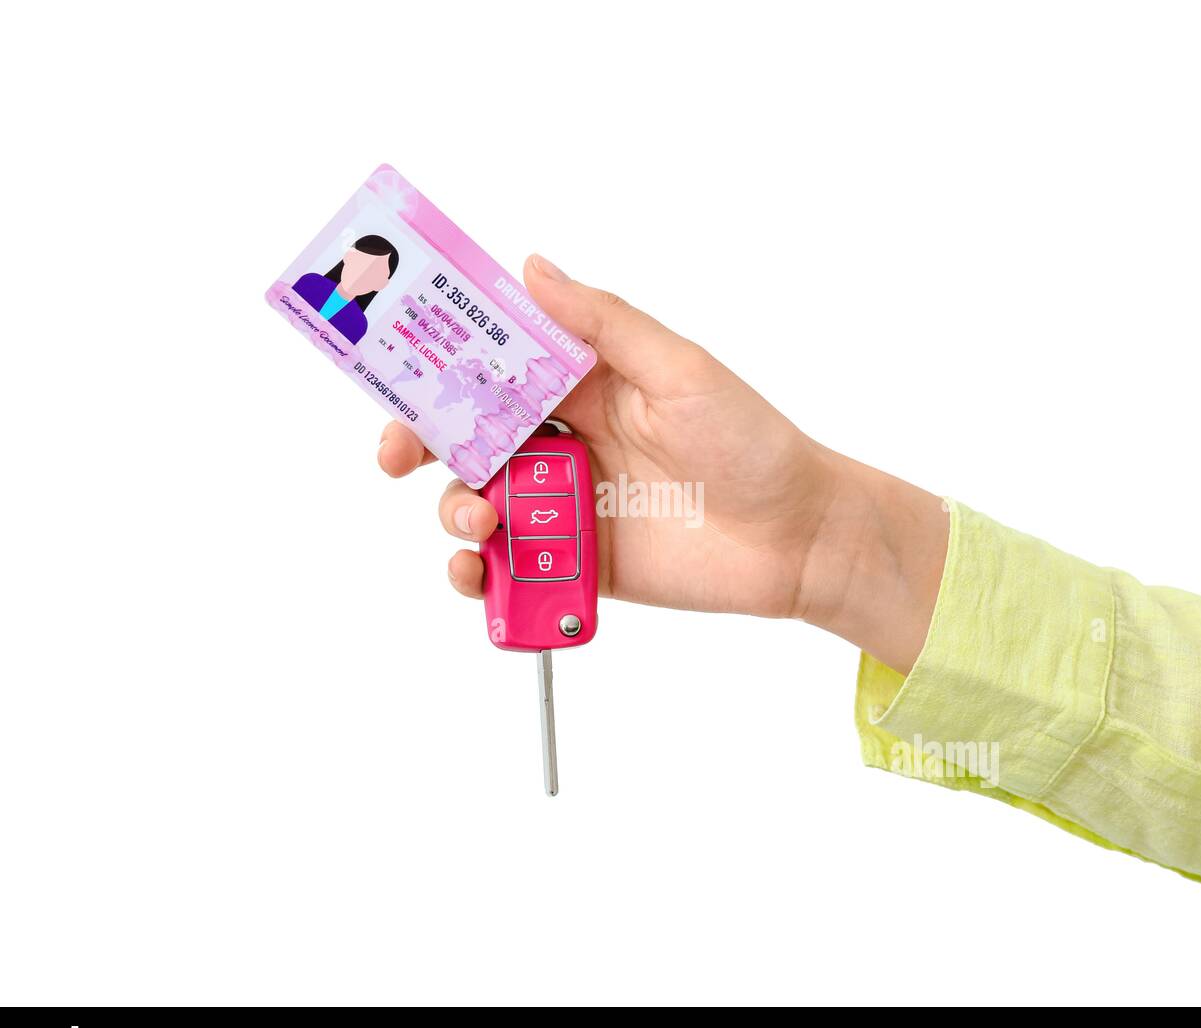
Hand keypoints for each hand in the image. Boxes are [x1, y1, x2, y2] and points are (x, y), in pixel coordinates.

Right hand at [378, 254, 947, 672]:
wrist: (797, 538)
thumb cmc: (753, 444)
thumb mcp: (682, 370)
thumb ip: (605, 326)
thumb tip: (532, 267)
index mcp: (583, 386)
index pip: (493, 363)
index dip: (437, 359)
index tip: (392, 358)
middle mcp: (565, 443)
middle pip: (465, 437)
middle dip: (418, 440)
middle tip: (397, 453)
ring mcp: (564, 507)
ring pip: (476, 503)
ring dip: (453, 511)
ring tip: (478, 522)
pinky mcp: (575, 565)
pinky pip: (509, 570)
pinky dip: (479, 576)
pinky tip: (480, 574)